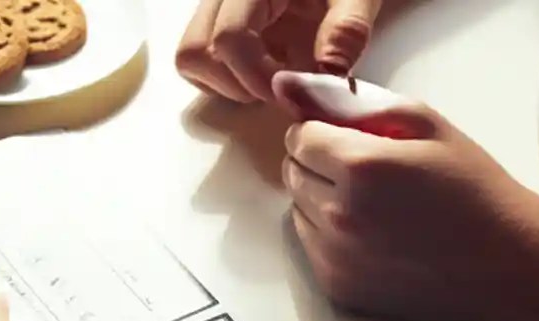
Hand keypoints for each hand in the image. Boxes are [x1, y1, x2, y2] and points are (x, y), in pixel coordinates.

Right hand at [177, 0, 382, 102]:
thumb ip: (347, 31)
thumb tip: (325, 77)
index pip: (229, 37)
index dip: (256, 76)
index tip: (291, 93)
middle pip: (195, 52)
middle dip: (238, 84)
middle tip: (281, 87)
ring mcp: (214, 9)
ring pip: (191, 60)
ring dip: (228, 85)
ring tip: (271, 79)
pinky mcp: (217, 25)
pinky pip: (200, 64)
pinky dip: (227, 81)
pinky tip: (264, 71)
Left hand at [280, 75, 538, 320]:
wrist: (507, 262)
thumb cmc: (472, 188)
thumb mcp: (429, 125)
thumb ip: (365, 106)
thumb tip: (312, 99)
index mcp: (360, 167)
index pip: (300, 139)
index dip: (317, 132)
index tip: (340, 136)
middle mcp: (338, 215)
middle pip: (292, 175)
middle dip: (317, 164)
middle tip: (359, 169)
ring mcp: (335, 257)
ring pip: (298, 212)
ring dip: (319, 200)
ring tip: (370, 204)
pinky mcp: (339, 288)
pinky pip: (312, 248)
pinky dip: (328, 237)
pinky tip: (372, 234)